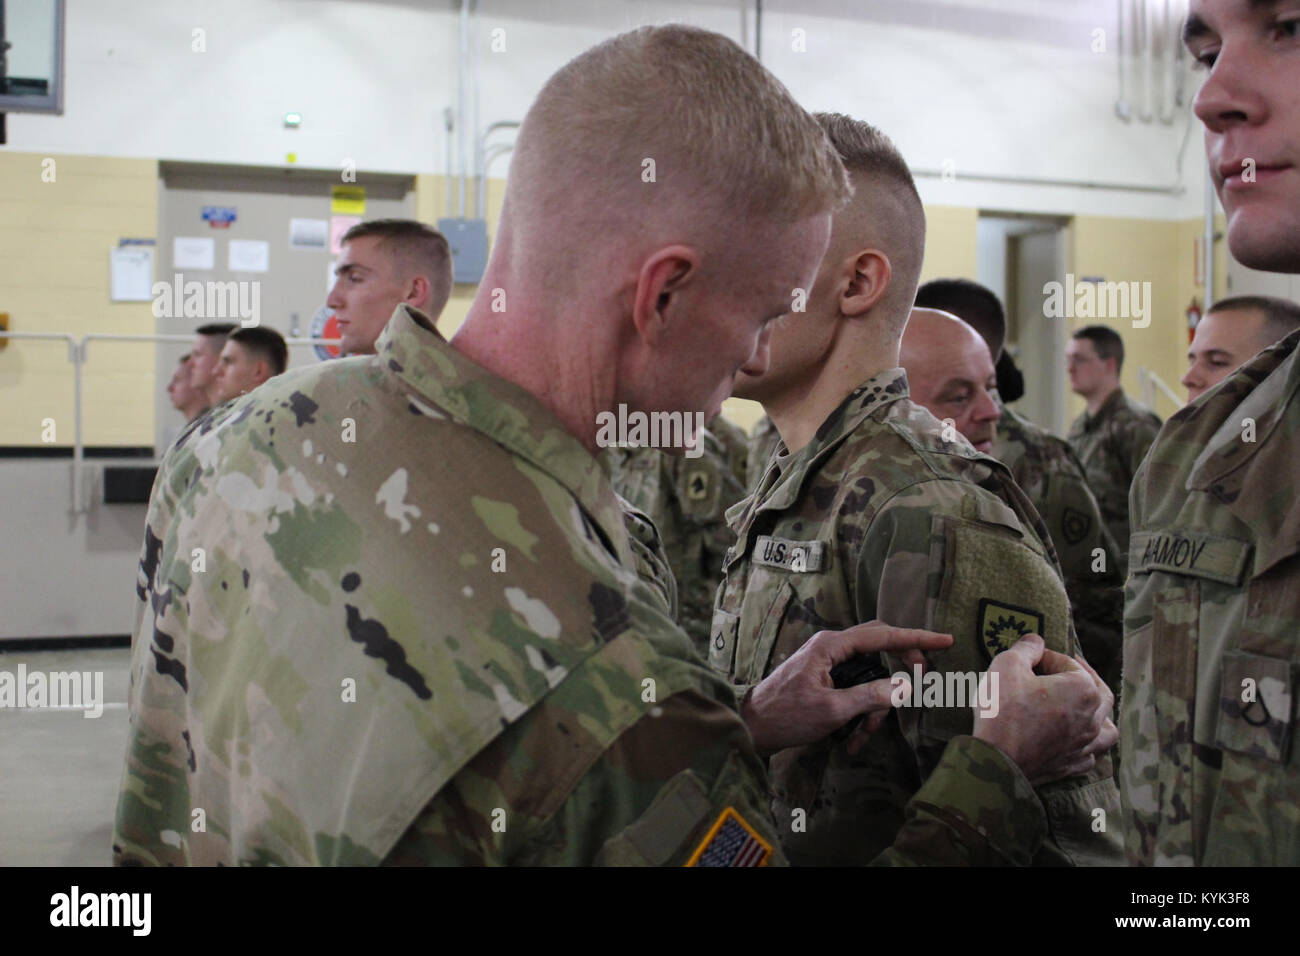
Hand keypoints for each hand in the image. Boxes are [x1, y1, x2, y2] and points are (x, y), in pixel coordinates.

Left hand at [742, 621, 952, 754]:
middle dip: (898, 675)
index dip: (916, 639)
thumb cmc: (785, 717)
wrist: (750, 729)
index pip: (883, 634)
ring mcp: (827, 662)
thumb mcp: (832, 710)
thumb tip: (904, 685)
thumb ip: (870, 696)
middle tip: (916, 691)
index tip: (945, 641)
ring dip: (873, 708)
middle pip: (879, 648)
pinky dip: (859, 714)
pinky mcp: (825, 679)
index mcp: (831, 646)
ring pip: (869, 676)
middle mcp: (830, 647)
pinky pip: (854, 690)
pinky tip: (851, 742)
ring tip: (861, 738)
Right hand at [973, 635, 1117, 785]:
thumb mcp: (1007, 665)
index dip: (1046, 656)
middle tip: (1059, 670)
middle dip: (1080, 677)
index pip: (1069, 663)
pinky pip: (1091, 751)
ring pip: (1106, 725)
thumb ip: (1026, 648)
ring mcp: (1086, 744)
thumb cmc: (1003, 711)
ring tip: (1082, 706)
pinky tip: (1075, 738)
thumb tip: (1036, 641)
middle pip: (1097, 690)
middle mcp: (1093, 718)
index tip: (1028, 658)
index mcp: (1083, 690)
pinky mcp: (1074, 765)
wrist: (997, 761)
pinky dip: (1086, 741)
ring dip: (1097, 712)